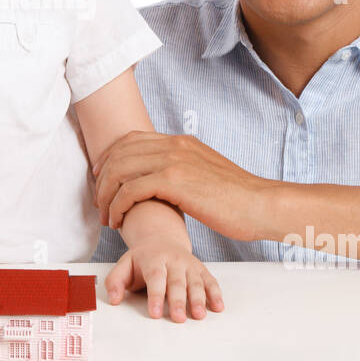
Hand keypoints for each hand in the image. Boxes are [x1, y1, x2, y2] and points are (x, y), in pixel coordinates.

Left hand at [93, 131, 277, 240]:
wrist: (260, 204)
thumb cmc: (236, 199)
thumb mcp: (205, 174)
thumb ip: (182, 170)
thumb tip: (162, 183)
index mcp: (181, 141)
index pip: (131, 140)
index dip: (109, 158)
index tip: (100, 179)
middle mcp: (174, 145)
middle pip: (119, 154)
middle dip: (102, 180)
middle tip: (99, 204)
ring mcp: (174, 159)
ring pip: (120, 170)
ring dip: (106, 196)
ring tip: (107, 217)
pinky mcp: (174, 180)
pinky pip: (130, 189)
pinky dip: (118, 206)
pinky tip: (120, 221)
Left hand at [105, 238, 223, 320]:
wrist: (161, 239)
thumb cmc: (142, 259)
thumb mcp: (124, 265)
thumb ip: (116, 281)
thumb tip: (113, 300)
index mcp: (153, 258)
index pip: (155, 277)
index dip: (156, 295)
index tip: (155, 313)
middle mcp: (173, 260)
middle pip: (177, 282)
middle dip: (178, 301)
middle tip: (178, 318)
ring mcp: (189, 264)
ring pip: (195, 282)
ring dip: (199, 299)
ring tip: (199, 316)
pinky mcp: (201, 269)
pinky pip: (210, 281)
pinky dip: (216, 294)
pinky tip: (218, 307)